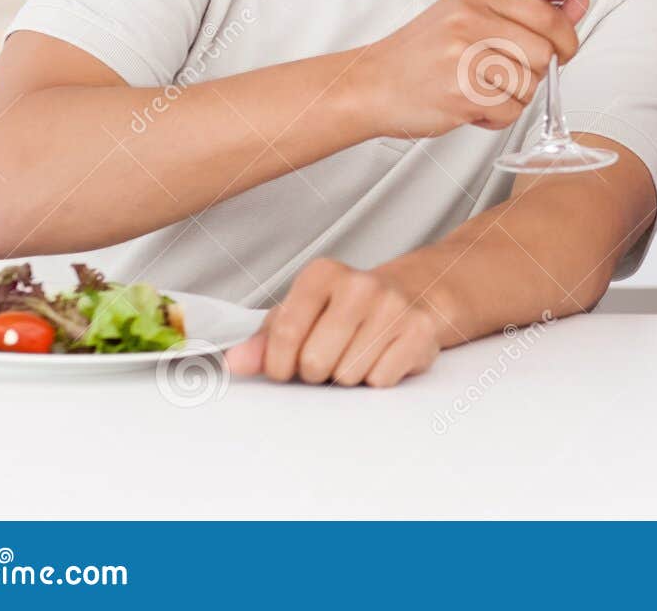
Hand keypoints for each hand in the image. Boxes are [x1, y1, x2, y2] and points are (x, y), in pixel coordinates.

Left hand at [224, 258, 442, 386]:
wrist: (415, 294)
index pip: (285, 334)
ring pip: (349, 376)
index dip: (280, 364)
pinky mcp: (419, 331)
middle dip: (318, 371)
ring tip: (359, 352)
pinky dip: (378, 378)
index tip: (287, 366)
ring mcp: (393, 306)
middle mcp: (359, 284)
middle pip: (316, 362)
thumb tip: (236, 361)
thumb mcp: (302, 315)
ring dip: (349, 376)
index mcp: (322, 274)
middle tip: (331, 354)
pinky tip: (383, 355)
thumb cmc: (346, 310)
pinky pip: (381, 380)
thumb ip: (266, 341)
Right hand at [347, 0, 586, 138]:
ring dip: (514, 97)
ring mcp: (465, 56)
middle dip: (536, 72)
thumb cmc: (422, 53)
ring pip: (531, 85)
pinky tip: (471, 106)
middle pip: (545, 52)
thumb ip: (527, 10)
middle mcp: (470, 18)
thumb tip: (580, 0)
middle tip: (506, 75)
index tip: (560, 49)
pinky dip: (496, 118)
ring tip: (481, 90)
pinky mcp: (462, 93)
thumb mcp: (470, 16)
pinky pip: (510, 112)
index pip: (548, 12)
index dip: (565, 38)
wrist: (370, 84)